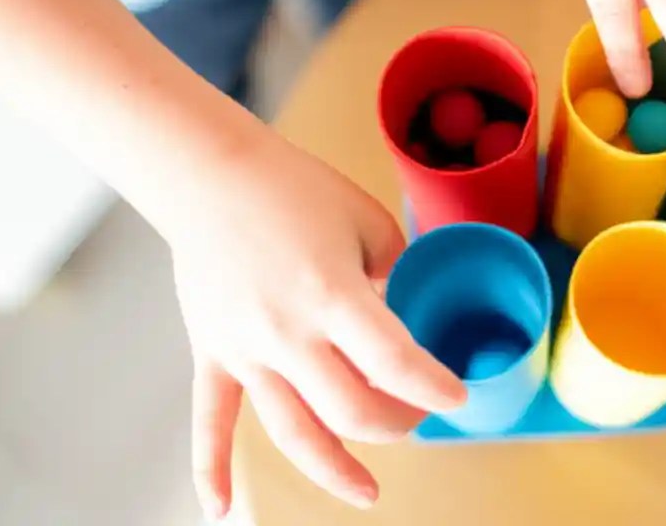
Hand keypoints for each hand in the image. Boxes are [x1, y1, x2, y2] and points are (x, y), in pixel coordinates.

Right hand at [171, 128, 466, 517]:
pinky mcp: (213, 353)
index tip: (456, 396)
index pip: (396, 365)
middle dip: (396, 424)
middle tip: (415, 418)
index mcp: (333, 296)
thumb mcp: (367, 218)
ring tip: (367, 494)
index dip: (434, 388)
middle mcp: (288, 334)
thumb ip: (393, 271)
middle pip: (351, 412)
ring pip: (294, 432)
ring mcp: (246, 350)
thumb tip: (399, 310)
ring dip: (335, 471)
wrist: (209, 173)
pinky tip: (220, 512)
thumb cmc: (290, 187)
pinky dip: (211, 470)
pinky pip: (210, 421)